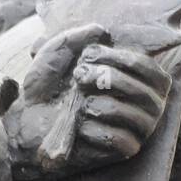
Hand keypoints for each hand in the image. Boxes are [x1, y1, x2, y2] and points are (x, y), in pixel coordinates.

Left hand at [5, 23, 172, 179]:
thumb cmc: (51, 86)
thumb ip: (79, 37)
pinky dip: (90, 129)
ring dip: (91, 105)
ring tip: (79, 106)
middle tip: (79, 80)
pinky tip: (81, 129)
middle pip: (138, 89)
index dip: (118, 59)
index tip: (89, 57)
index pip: (147, 67)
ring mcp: (141, 129)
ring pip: (123, 111)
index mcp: (140, 78)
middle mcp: (149, 104)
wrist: (32, 120)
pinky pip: (115, 136)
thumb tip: (101, 31)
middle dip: (102, 80)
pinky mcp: (128, 149)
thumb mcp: (60, 52)